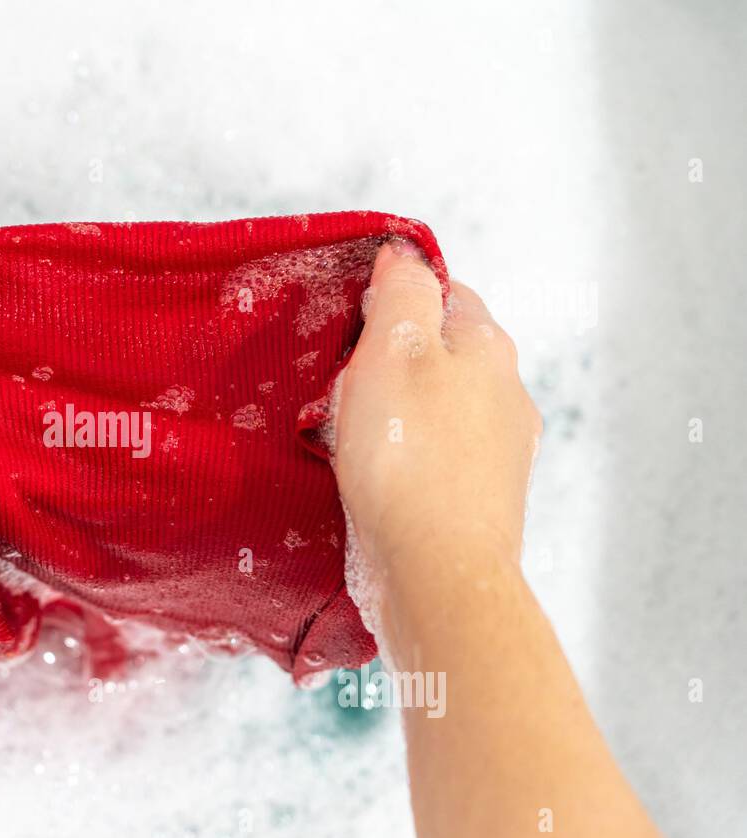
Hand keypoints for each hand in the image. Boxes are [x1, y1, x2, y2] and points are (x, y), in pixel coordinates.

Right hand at [331, 239, 541, 576]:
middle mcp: (506, 394)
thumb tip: (403, 258)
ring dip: (393, 415)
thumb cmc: (409, 460)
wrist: (438, 573)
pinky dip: (403, 461)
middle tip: (337, 383)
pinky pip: (434, 460)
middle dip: (389, 362)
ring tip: (347, 437)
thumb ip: (401, 293)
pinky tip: (371, 480)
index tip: (347, 322)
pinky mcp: (480, 501)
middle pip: (439, 354)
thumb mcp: (392, 351)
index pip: (444, 292)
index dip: (392, 298)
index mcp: (488, 346)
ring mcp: (499, 452)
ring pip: (436, 410)